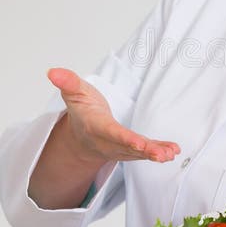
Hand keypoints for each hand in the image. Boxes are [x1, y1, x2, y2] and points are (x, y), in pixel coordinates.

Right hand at [47, 67, 180, 164]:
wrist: (82, 133)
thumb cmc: (82, 109)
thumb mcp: (74, 92)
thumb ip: (67, 82)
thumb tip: (52, 71)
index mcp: (95, 127)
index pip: (111, 133)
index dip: (124, 139)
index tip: (138, 143)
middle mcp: (107, 142)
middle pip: (126, 148)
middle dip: (144, 151)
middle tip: (161, 155)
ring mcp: (119, 149)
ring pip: (137, 153)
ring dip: (155, 154)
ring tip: (170, 154)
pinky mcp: (130, 150)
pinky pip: (144, 152)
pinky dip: (159, 152)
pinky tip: (173, 151)